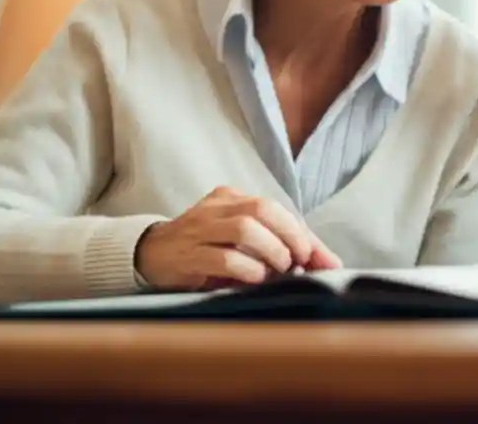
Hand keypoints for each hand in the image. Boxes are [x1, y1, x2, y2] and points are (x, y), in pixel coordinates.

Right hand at [135, 186, 341, 290]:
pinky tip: (255, 279)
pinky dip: (246, 269)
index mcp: (231, 198)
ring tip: (279, 270)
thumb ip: (279, 246)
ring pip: (244, 228)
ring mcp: (199, 229)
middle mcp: (216, 207)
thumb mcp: (240, 242)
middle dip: (291, 236)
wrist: (149, 254)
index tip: (325, 261)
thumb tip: (327, 263)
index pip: (276, 208)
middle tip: (300, 262)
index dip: (304, 235)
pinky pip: (223, 257)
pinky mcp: (186, 255)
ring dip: (271, 251)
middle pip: (263, 209)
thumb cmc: (205, 249)